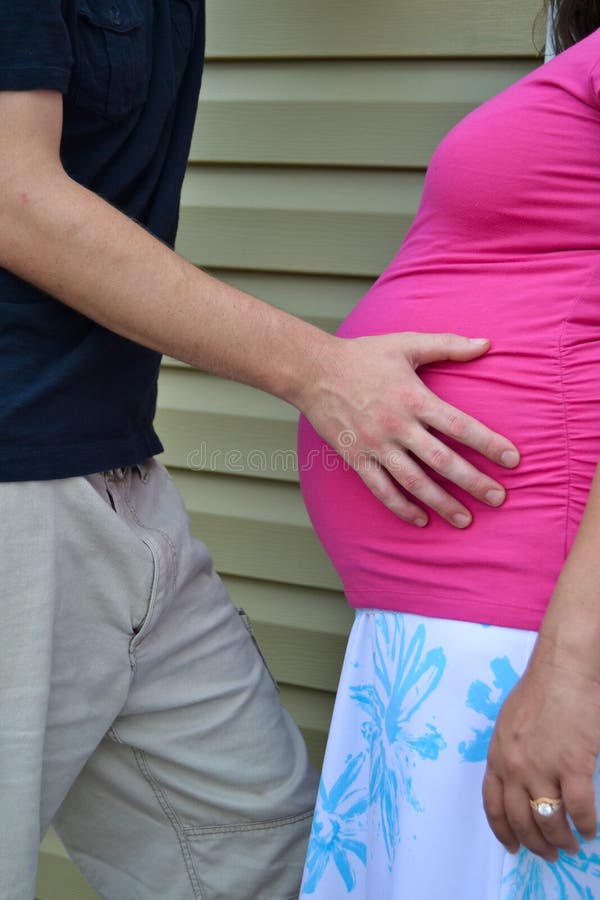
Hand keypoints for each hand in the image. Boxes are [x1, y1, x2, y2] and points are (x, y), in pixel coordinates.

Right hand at [303, 331, 518, 526]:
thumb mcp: (407, 343)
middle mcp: (397, 425)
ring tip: (465, 519)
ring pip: (413, 481)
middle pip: (441, 460)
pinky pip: (381, 488)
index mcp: (413, 397)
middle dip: (472, 482)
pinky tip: (420, 519)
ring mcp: (375, 445)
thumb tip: (487, 343)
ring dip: (441, 502)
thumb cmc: (363, 355)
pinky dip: (400, 507)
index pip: (459, 426)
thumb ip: (448, 345)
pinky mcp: (356, 458)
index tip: (512, 460)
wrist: (313, 371)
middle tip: (498, 499)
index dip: (488, 444)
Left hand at [483, 637, 599, 860]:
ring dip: (561, 840)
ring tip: (571, 845)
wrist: (562, 670)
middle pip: (520, 820)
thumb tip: (518, 780)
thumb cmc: (539, 691)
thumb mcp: (509, 723)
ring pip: (549, 821)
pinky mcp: (572, 766)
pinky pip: (580, 810)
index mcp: (498, 755)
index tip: (512, 847)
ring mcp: (542, 768)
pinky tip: (590, 830)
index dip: (503, 831)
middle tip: (548, 855)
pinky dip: (586, 826)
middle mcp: (515, 766)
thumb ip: (509, 753)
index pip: (493, 806)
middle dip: (534, 844)